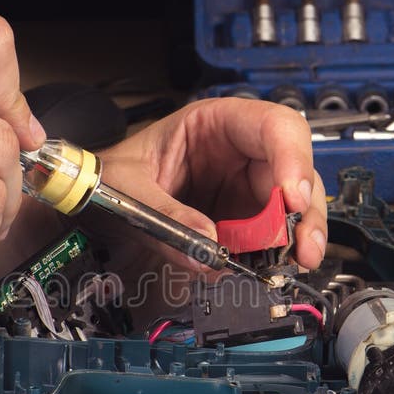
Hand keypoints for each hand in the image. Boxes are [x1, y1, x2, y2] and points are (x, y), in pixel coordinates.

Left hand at [96, 97, 325, 270]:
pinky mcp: (240, 224)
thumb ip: (164, 216)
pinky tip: (271, 269)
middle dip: (304, 210)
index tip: (292, 197)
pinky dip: (275, 256)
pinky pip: (269, 239)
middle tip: (302, 247)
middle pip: (294, 171)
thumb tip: (204, 246)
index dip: (292, 158)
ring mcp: (243, 190)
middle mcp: (238, 154)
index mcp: (214, 124)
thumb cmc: (109, 176)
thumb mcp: (126, 187)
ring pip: (292, 207)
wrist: (89, 202)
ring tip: (294, 263)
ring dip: (297, 237)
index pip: (273, 126)